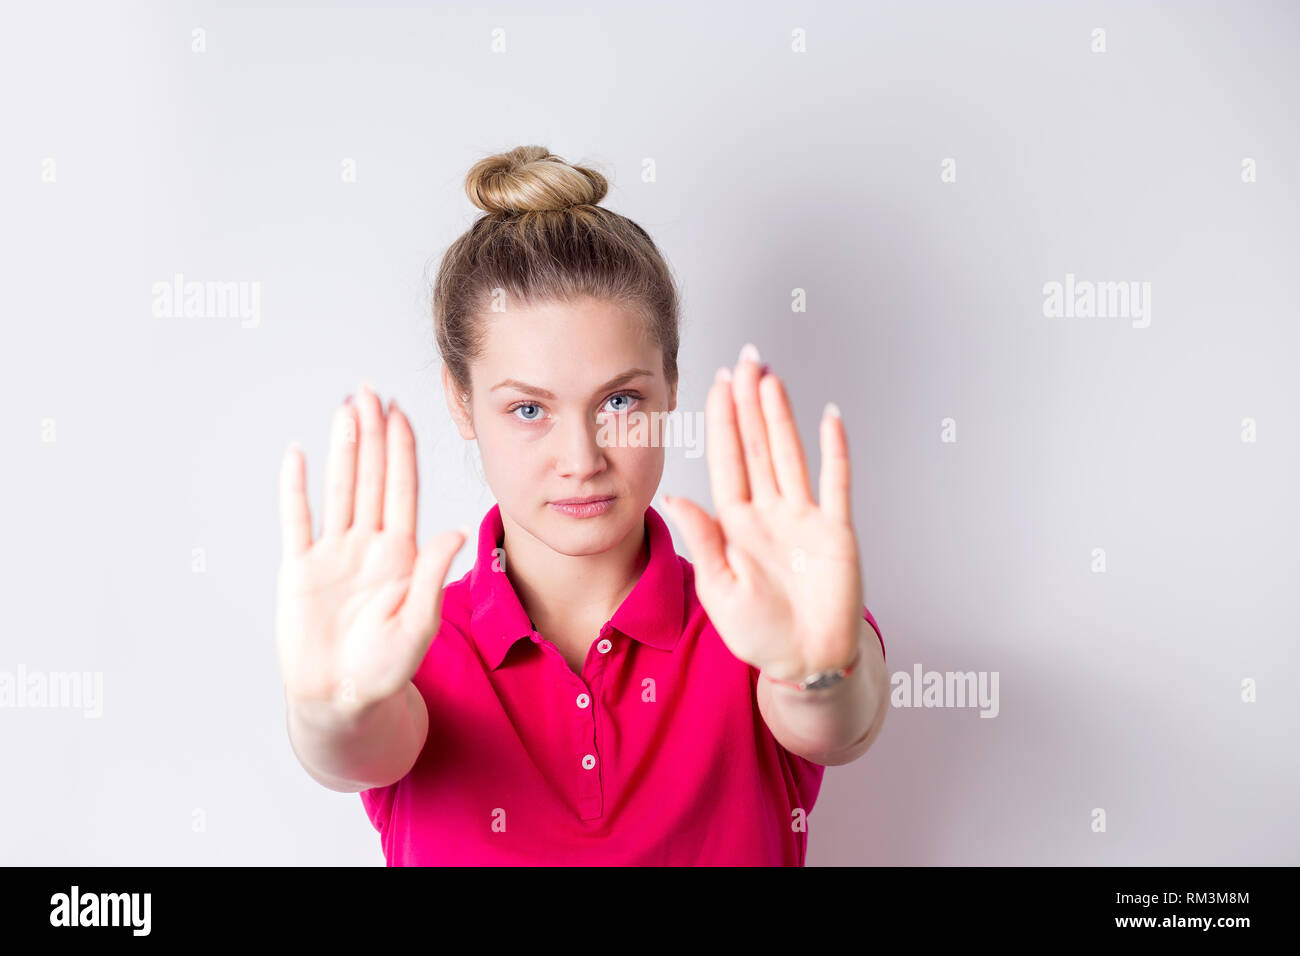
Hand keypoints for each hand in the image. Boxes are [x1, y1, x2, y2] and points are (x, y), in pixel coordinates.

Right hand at [275, 384, 468, 723]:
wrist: (343, 700)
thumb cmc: (387, 669)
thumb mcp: (418, 625)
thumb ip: (431, 578)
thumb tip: (451, 534)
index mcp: (402, 556)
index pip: (402, 491)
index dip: (402, 451)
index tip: (402, 412)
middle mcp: (369, 546)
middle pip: (371, 478)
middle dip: (373, 435)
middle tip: (370, 392)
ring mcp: (334, 555)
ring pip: (339, 490)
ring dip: (342, 450)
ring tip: (346, 410)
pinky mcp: (300, 570)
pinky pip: (296, 521)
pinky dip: (295, 489)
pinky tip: (297, 455)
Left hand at [660, 345, 863, 683]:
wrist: (806, 661)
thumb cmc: (760, 632)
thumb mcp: (720, 589)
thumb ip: (703, 541)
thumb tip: (676, 495)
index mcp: (736, 523)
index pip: (727, 460)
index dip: (722, 421)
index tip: (717, 384)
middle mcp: (769, 512)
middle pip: (757, 446)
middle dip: (749, 403)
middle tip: (746, 359)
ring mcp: (804, 518)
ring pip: (790, 455)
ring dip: (782, 417)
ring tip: (772, 378)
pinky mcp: (837, 531)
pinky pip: (836, 483)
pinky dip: (835, 451)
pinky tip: (830, 418)